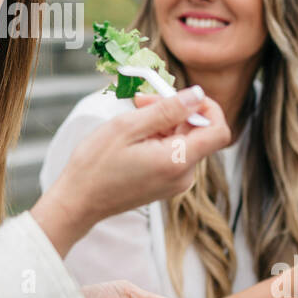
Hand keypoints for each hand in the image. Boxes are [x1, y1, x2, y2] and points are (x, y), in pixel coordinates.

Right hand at [31, 86, 229, 254]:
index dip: (208, 108)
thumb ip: (168, 110)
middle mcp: (183, 175)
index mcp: (177, 161)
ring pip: (183, 141)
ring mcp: (175, 182)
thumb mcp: (128, 127)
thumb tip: (197, 95)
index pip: (219, 131)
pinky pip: (173, 153)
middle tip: (141, 101)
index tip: (184, 96)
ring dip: (163, 123)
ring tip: (132, 119)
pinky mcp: (165, 184)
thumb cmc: (96, 165)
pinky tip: (134, 136)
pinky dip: (158, 138)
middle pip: (198, 132)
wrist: (78, 201)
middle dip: (175, 111)